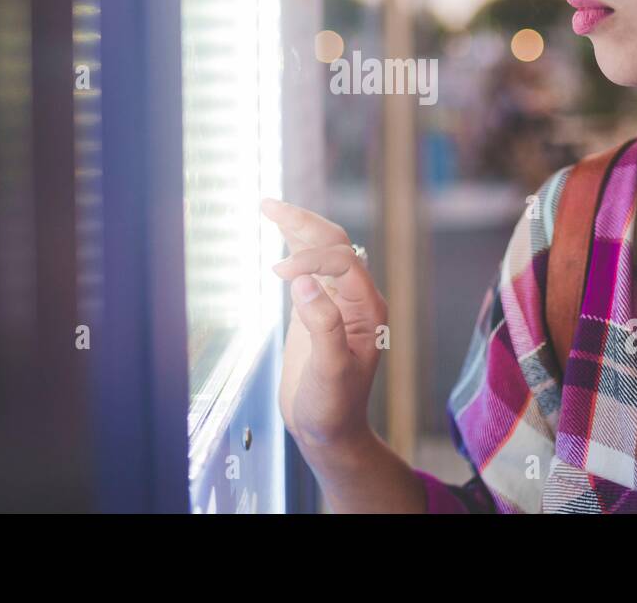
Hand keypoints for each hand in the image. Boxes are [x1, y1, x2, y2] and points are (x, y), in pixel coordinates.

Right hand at [259, 197, 385, 454]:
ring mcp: (337, 302)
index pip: (342, 261)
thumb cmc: (334, 406)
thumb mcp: (330, 371)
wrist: (329, 431)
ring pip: (321, 251)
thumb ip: (322, 325)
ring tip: (268, 207)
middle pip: (334, 244)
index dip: (311, 259)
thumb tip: (303, 281)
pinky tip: (278, 235)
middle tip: (269, 206)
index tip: (279, 273)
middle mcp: (357, 299)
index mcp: (368, 309)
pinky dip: (294, 247)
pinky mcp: (318, 309)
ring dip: (298, 227)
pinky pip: (310, 268)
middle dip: (304, 223)